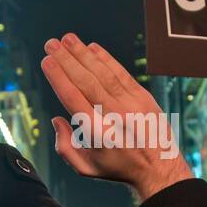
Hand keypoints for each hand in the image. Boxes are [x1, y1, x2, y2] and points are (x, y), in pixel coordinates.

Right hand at [41, 34, 192, 199]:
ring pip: (103, 73)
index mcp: (97, 132)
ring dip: (83, 54)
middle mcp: (114, 115)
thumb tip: (56, 119)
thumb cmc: (118, 167)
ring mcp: (131, 104)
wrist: (160, 168)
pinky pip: (121, 73)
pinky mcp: (143, 97)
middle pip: (86, 81)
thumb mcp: (86, 167)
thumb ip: (65, 147)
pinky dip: (106, 58)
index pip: (73, 98)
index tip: (47, 61)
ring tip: (67, 38)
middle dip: (66, 60)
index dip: (59, 77)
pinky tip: (92, 47)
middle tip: (50, 44)